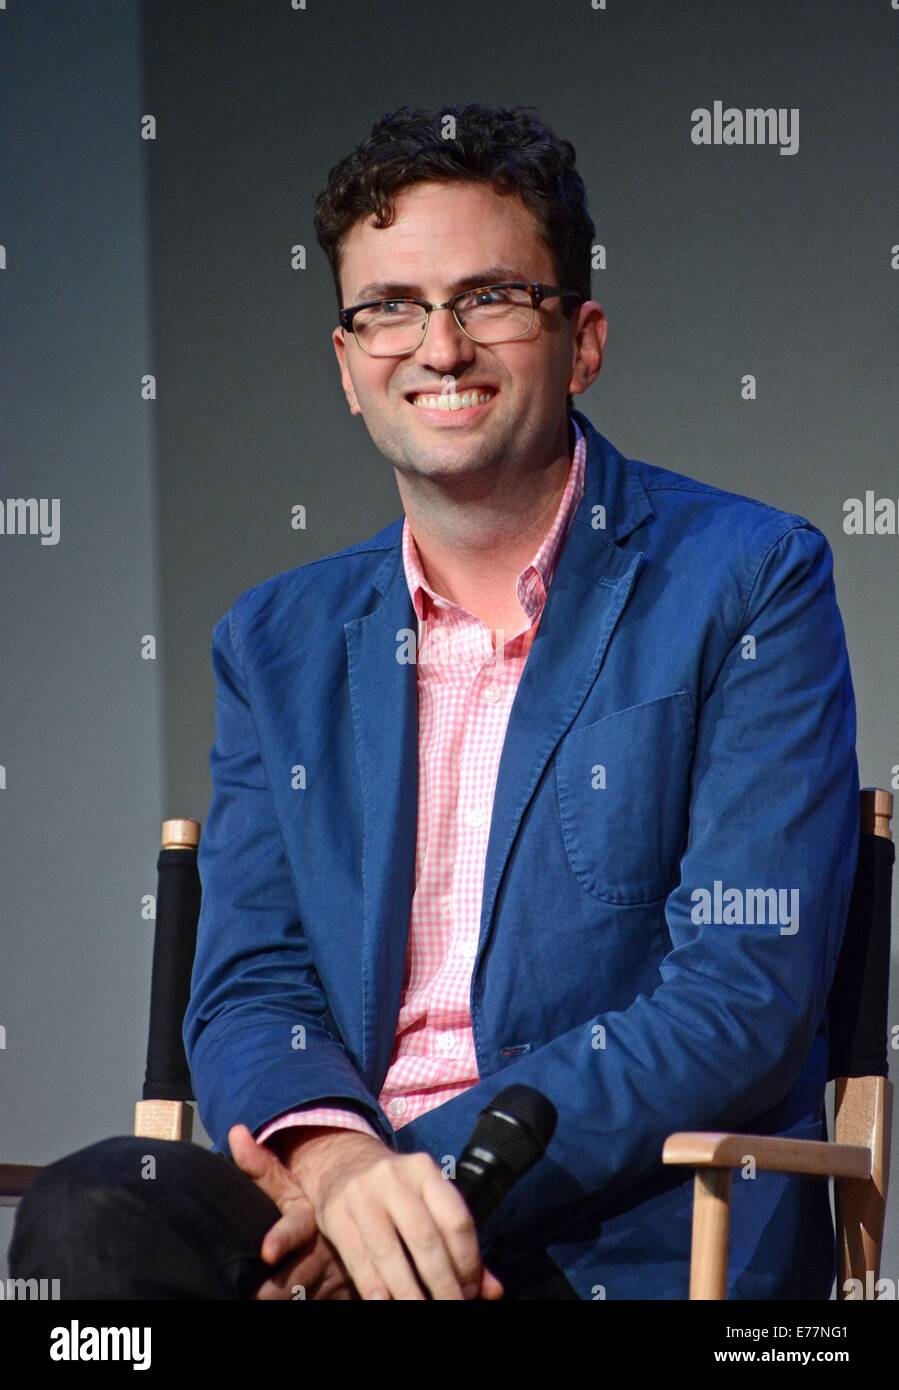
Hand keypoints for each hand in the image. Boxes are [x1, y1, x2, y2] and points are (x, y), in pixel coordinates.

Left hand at [228, 1123, 354, 1299]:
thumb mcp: (288, 1185)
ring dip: (288, 1300)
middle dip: (274, 1291)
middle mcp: (325, 1252)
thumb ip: (260, 1166)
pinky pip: (317, 1306)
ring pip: (305, 1299)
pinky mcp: (339, 1300)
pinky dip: (302, 1305)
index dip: (282, 1239)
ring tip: (254, 1302)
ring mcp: (334, 1282)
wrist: (358, 1226)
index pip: (296, 1228)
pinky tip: (282, 1306)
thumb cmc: (307, 1206)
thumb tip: (235, 1131)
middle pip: (296, 1279)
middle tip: (250, 1294)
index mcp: (311, 1219)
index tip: (266, 1251)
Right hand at [280, 1127, 505, 1301]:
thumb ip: (459, 1244)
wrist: (343, 1163)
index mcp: (425, 1170)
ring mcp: (362, 1195)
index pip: (456, 1220)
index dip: (467, 1263)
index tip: (470, 1291)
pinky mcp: (336, 1215)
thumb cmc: (399, 1192)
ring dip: (410, 1294)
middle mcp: (394, 1178)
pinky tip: (388, 1304)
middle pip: (425, 1238)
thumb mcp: (430, 1202)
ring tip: (422, 1311)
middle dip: (442, 1283)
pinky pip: (360, 1260)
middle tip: (452, 1306)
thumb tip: (493, 1291)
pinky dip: (376, 1290)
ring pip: (390, 1254)